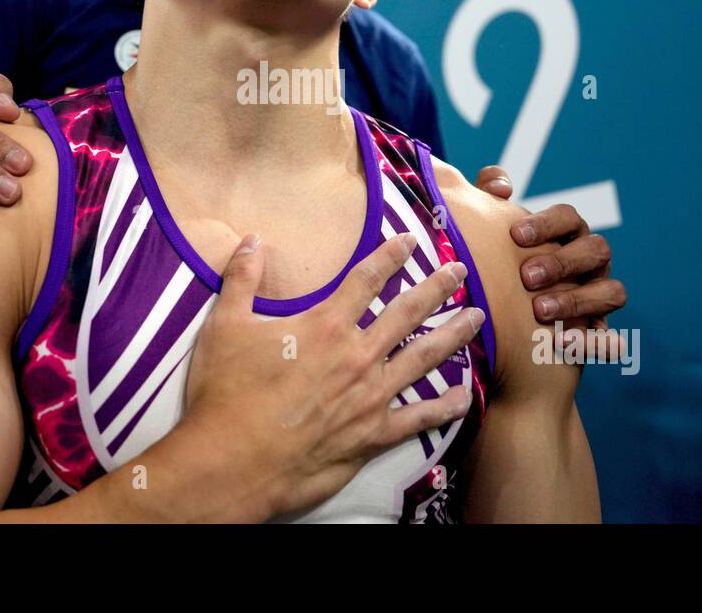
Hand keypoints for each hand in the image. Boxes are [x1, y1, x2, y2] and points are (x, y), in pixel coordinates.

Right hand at [185, 231, 483, 518]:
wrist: (233, 462)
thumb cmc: (226, 395)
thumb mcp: (224, 326)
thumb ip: (241, 279)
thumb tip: (251, 239)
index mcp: (325, 325)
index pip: (366, 279)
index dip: (390, 254)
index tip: (410, 239)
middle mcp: (356, 355)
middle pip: (407, 313)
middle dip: (436, 287)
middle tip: (459, 270)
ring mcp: (370, 397)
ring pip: (424, 359)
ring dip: (453, 335)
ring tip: (477, 318)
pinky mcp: (373, 435)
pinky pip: (418, 418)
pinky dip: (445, 408)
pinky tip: (464, 398)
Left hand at [475, 165, 627, 360]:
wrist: (503, 321)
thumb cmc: (498, 263)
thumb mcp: (488, 230)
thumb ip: (489, 197)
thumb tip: (502, 188)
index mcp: (567, 234)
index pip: (568, 217)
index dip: (546, 224)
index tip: (515, 235)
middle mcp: (589, 262)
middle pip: (595, 250)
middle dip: (561, 262)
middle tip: (526, 276)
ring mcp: (597, 295)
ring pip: (611, 291)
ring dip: (577, 300)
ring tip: (540, 310)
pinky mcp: (596, 331)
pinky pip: (608, 337)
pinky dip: (592, 341)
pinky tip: (563, 343)